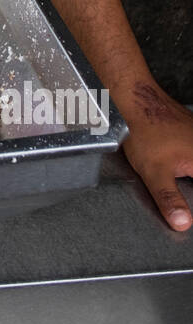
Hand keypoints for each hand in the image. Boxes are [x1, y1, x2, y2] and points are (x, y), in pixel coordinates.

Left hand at [118, 79, 192, 230]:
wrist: (137, 100)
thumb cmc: (145, 130)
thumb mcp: (155, 172)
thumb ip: (169, 199)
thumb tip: (183, 223)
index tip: (185, 197)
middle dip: (189, 190)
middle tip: (175, 188)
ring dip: (188, 175)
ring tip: (174, 179)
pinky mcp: (192, 132)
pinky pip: (192, 153)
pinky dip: (187, 163)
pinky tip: (175, 164)